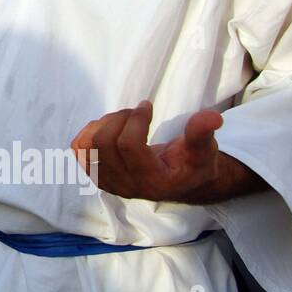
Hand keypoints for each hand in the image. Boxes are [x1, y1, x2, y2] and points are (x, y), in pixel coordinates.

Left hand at [71, 101, 231, 203]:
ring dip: (102, 124)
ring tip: (122, 120)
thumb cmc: (193, 163)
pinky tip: (107, 128)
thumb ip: (202, 133)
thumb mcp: (203, 149)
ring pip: (88, 146)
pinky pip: (78, 151)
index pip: (129, 146)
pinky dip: (88, 133)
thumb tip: (212, 117)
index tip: (147, 105)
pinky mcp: (98, 176)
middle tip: (134, 111)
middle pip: (104, 144)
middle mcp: (126, 186)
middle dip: (118, 118)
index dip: (136, 119)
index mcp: (153, 181)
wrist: (180, 181)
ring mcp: (109, 183)